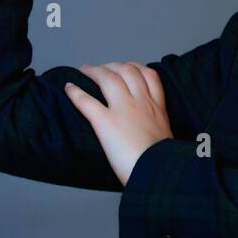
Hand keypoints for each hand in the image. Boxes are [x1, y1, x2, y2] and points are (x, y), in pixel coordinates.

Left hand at [64, 62, 172, 186]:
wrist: (159, 171)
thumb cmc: (165, 162)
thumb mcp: (168, 140)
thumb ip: (159, 132)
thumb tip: (154, 140)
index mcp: (157, 109)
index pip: (150, 76)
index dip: (137, 67)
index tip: (128, 68)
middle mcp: (141, 102)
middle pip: (127, 71)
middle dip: (114, 65)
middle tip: (103, 68)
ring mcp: (123, 110)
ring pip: (108, 78)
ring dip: (95, 71)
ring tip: (85, 70)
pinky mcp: (105, 122)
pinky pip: (87, 101)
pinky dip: (76, 93)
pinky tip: (69, 88)